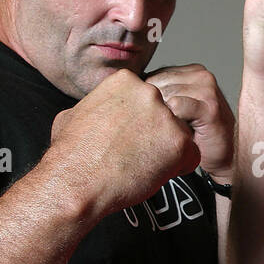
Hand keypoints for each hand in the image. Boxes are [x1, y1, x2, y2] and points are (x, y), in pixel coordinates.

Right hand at [48, 69, 199, 214]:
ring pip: (180, 133)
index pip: (148, 100)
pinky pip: (192, 155)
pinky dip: (178, 167)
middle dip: (156, 134)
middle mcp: (149, 93)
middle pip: (166, 115)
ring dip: (167, 151)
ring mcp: (166, 116)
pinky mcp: (179, 141)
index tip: (129, 137)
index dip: (141, 122)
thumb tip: (95, 109)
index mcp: (126, 82)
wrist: (76, 181)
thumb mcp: (74, 114)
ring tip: (144, 165)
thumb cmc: (71, 154)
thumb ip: (96, 106)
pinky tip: (156, 173)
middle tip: (137, 153)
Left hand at [145, 64, 234, 182]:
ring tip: (170, 133)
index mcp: (192, 71)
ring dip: (161, 118)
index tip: (147, 119)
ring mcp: (207, 89)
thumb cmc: (195, 135)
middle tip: (157, 130)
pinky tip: (179, 135)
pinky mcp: (209, 107)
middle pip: (155, 83)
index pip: (153, 75)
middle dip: (151, 109)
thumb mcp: (175, 109)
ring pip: (164, 95)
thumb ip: (157, 96)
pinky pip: (176, 108)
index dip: (145, 100)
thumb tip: (121, 90)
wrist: (224, 156)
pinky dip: (172, 124)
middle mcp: (201, 75)